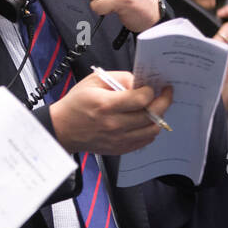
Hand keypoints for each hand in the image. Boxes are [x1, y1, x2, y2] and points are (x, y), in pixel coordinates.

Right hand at [48, 69, 172, 154]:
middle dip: (163, 101)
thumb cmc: (76, 104)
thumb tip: (139, 82)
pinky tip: (144, 121)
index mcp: (106, 105)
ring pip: (152, 130)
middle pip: (152, 115)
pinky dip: (149, 130)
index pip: (141, 99)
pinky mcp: (119, 148)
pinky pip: (144, 141)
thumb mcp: (93, 81)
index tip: (150, 87)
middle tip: (165, 94)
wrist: (63, 129)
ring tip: (154, 108)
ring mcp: (118, 139)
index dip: (150, 91)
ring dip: (158, 117)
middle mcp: (114, 124)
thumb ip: (119, 78)